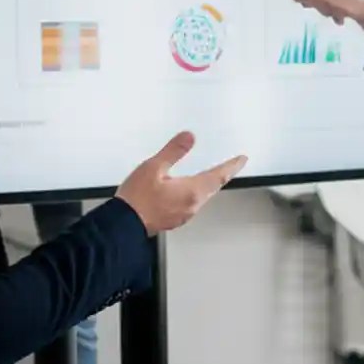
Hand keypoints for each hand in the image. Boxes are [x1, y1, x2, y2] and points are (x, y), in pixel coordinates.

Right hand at [115, 131, 246, 235]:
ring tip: (212, 176)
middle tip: (231, 166)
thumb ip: (174, 151)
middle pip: (214, 187)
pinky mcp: (174, 219)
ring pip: (203, 197)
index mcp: (192, 191)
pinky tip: (188, 191)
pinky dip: (195, 194)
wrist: (122, 225)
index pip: (220, 175)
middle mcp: (192, 205)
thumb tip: (189, 137)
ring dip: (209, 185)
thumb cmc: (136, 199)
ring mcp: (183, 214)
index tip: (241, 159)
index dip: (232, 165)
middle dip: (222, 175)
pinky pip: (191, 204)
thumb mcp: (154, 167)